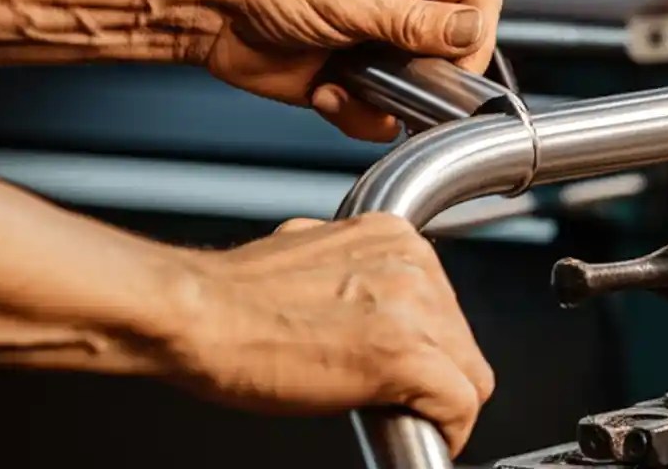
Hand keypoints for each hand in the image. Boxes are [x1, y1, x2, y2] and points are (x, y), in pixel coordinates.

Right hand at [163, 213, 493, 456]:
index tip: (399, 366)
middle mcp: (414, 264)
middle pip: (462, 341)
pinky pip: (461, 407)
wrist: (197, 315)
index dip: (425, 346)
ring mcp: (414, 309)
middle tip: (384, 393)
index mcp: (393, 236)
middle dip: (432, 374)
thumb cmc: (233, 298)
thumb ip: (353, 271)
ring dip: (434, 403)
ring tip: (385, 409)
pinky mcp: (407, 356)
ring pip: (469, 376)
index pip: (445, 305)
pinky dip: (444, 431)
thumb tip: (363, 300)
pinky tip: (407, 431)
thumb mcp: (309, 256)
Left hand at [194, 0, 502, 141]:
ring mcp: (378, 45)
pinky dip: (357, 114)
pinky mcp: (354, 80)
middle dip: (426, 76)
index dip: (475, 36)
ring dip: (387, 100)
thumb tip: (474, 31)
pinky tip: (325, 92)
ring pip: (419, 91)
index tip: (456, 65)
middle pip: (454, 52)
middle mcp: (400, 2)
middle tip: (402, 82)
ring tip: (348, 85)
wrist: (212, 13)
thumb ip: (417, 22)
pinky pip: (382, 114)